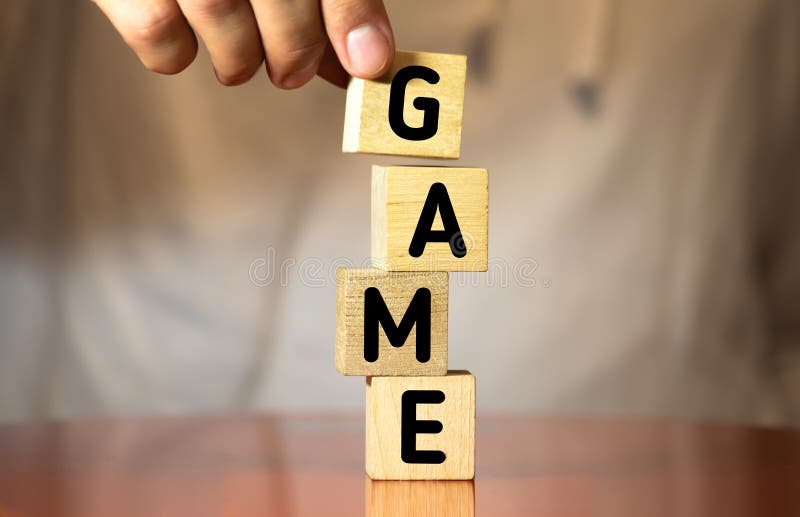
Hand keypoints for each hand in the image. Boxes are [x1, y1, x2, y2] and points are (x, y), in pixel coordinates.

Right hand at [91, 0, 394, 87]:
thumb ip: (327, 0)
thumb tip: (363, 58)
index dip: (350, 15)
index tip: (367, 63)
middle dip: (293, 52)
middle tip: (290, 70)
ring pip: (219, 17)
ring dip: (238, 59)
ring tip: (238, 54)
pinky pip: (157, 34)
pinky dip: (176, 54)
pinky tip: (183, 33)